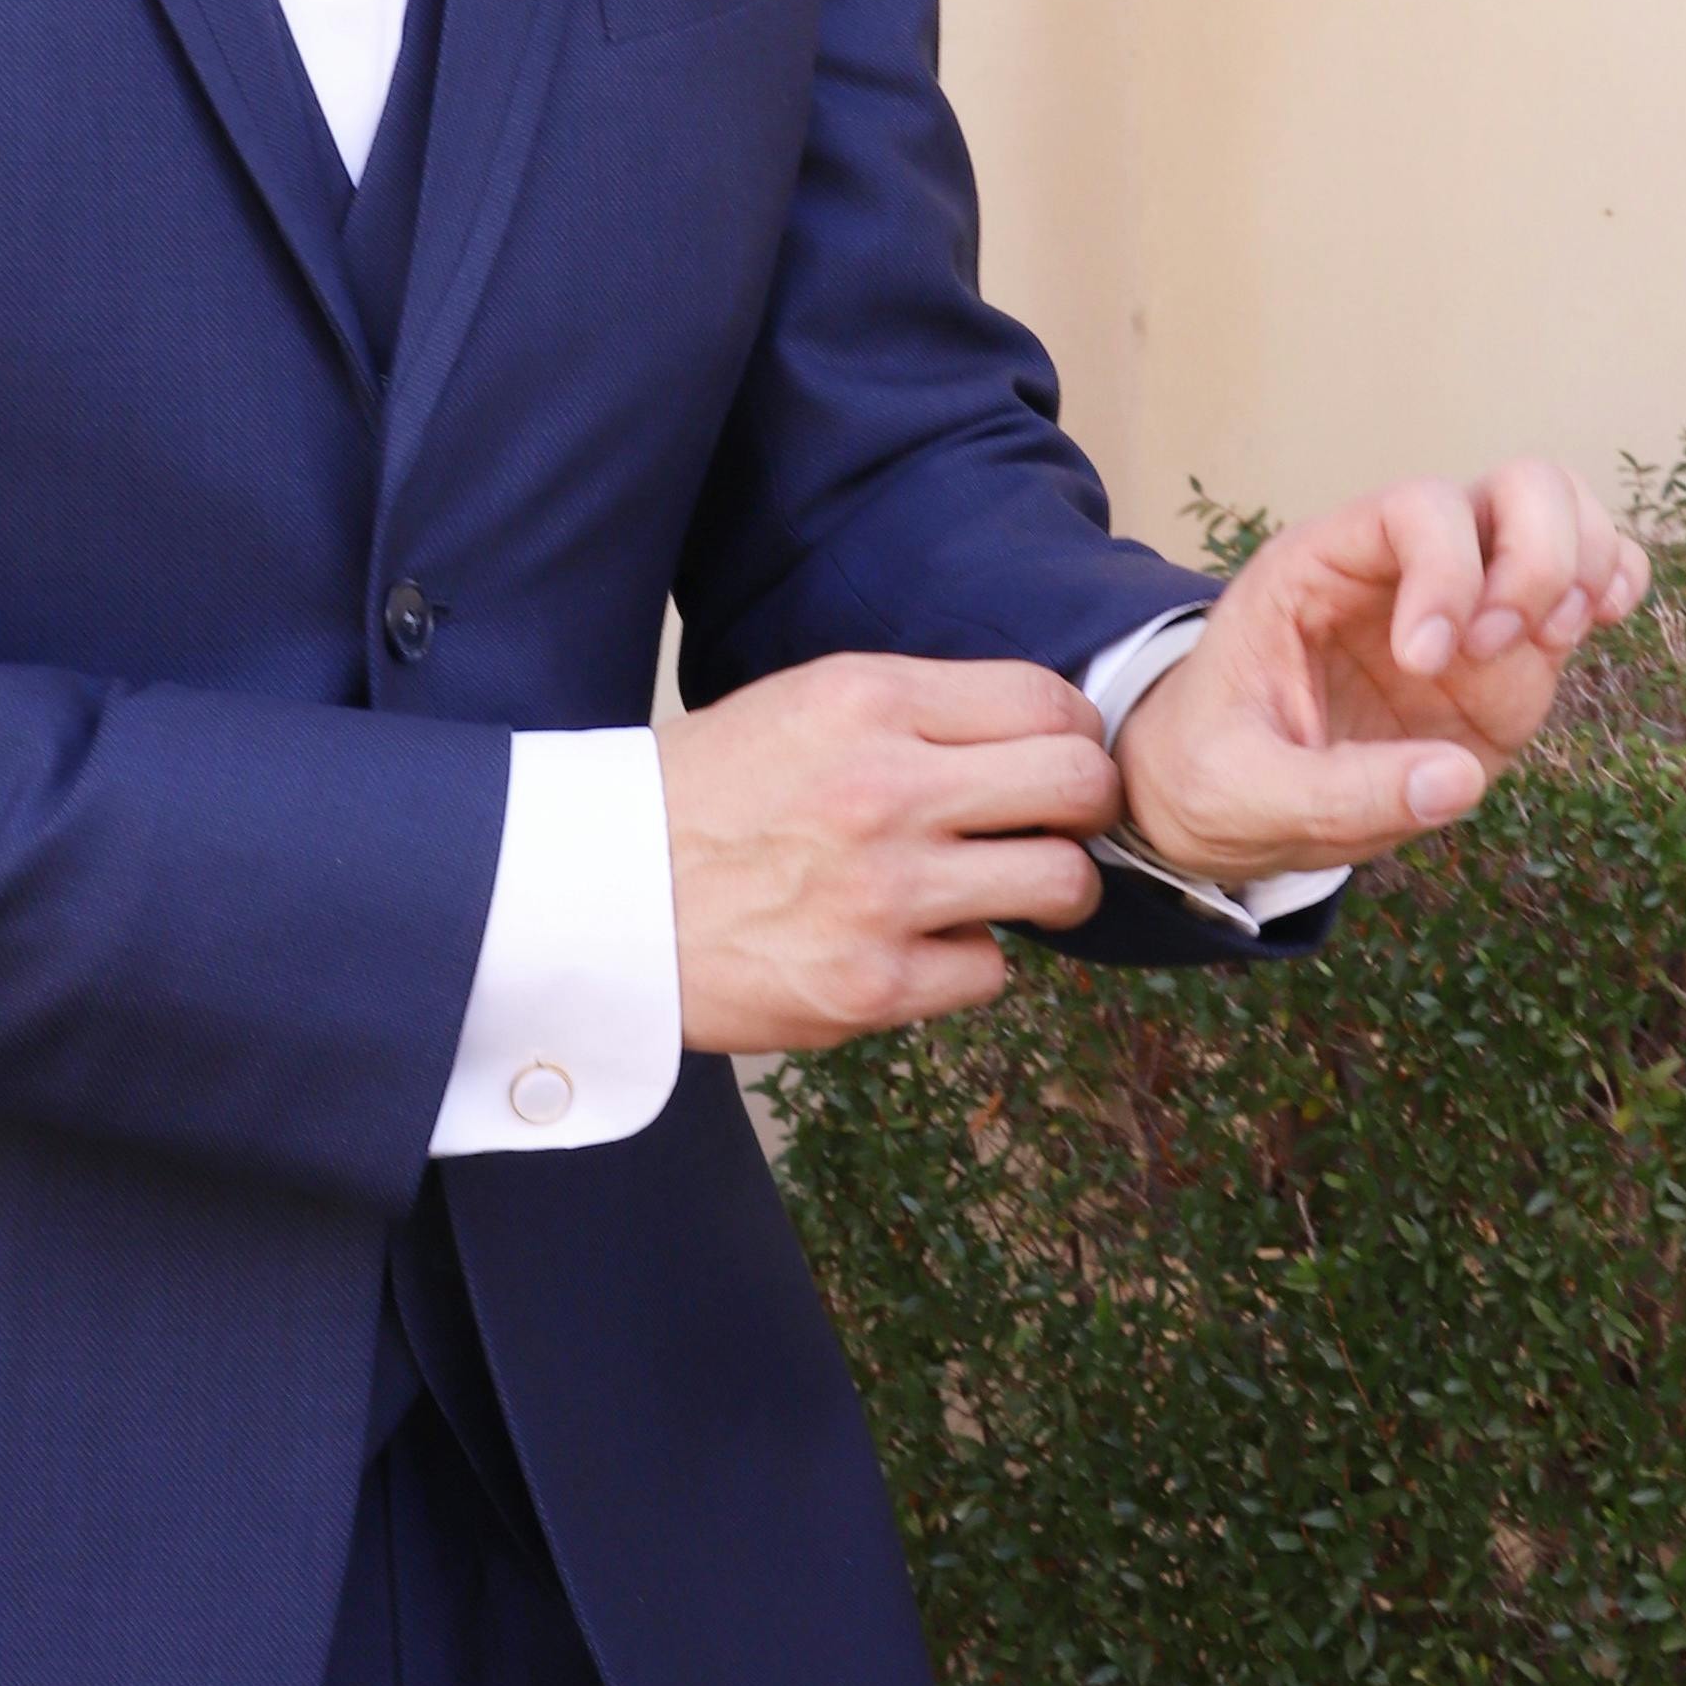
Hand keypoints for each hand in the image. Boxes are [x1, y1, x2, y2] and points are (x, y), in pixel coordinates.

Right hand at [661, 654, 1120, 1051]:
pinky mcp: (872, 984)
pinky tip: (918, 944)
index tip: (1057, 760)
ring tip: (1007, 889)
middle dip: (1086, 807)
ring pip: (1060, 885)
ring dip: (1048, 891)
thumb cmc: (704, 797)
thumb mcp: (803, 708)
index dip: (1072, 735)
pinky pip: (990, 971)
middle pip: (1079, 785)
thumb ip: (915, 714)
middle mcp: (886, 790)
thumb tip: (1036, 739)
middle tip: (1057, 825)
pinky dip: (966, 961)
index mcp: (868, 702)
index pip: (1048, 701)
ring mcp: (884, 893)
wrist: (598, 896)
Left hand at [1112, 456, 1648, 888]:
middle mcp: (1402, 568)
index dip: (1446, 570)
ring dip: (1582, 564)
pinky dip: (1614, 582)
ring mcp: (1466, 604)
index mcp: (1320, 569)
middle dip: (1534, 557)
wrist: (1224, 800)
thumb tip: (1459, 780)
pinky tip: (1599, 622)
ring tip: (1552, 637)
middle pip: (1513, 486)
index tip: (1424, 663)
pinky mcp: (1509, 655)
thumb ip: (1340, 793)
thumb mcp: (1241, 794)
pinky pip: (1586, 578)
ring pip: (1562, 513)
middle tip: (1500, 644)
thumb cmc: (1214, 774)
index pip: (1412, 510)